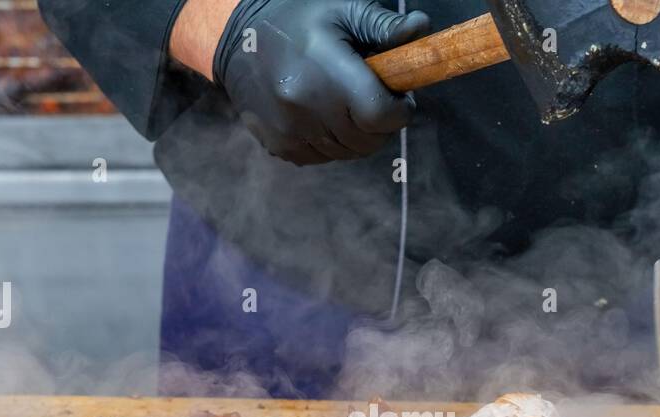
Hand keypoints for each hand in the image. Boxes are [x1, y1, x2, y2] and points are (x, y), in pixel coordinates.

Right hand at [201, 0, 429, 165]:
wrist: (237, 39)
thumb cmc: (297, 18)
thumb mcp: (342, 11)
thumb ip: (383, 27)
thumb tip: (422, 30)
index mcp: (326, 74)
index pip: (381, 116)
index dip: (398, 110)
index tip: (397, 96)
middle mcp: (305, 109)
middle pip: (368, 140)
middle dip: (381, 123)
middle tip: (373, 97)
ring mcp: (290, 133)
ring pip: (347, 153)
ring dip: (356, 134)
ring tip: (345, 103)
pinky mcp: (279, 147)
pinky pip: (323, 158)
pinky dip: (332, 142)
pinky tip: (322, 114)